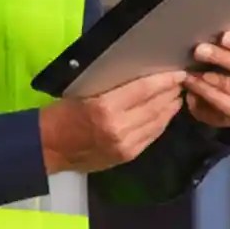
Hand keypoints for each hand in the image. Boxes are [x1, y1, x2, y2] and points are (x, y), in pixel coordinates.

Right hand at [38, 71, 186, 173]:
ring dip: (170, 108)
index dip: (163, 81)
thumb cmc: (61, 113)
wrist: (49, 148)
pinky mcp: (127, 156)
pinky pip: (152, 136)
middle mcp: (120, 128)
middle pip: (155, 107)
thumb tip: (140, 77)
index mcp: (106, 108)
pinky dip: (161, 123)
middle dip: (170, 92)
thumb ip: (113, 87)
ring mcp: (126, 145)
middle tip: (180, 80)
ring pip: (158, 123)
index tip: (177, 72)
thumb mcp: (84, 91)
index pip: (144, 90)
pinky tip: (165, 114)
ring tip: (176, 95)